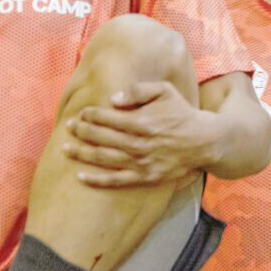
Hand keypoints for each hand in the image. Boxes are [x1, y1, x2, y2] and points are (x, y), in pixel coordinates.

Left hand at [63, 81, 216, 186]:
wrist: (204, 141)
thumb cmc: (181, 112)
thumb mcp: (165, 90)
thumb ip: (138, 90)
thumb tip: (112, 99)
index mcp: (142, 121)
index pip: (107, 117)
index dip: (91, 115)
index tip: (81, 113)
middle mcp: (139, 143)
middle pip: (102, 137)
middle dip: (82, 131)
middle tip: (69, 127)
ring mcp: (141, 162)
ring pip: (104, 158)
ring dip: (82, 153)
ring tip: (65, 148)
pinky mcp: (145, 177)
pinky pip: (116, 180)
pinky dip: (96, 180)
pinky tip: (80, 176)